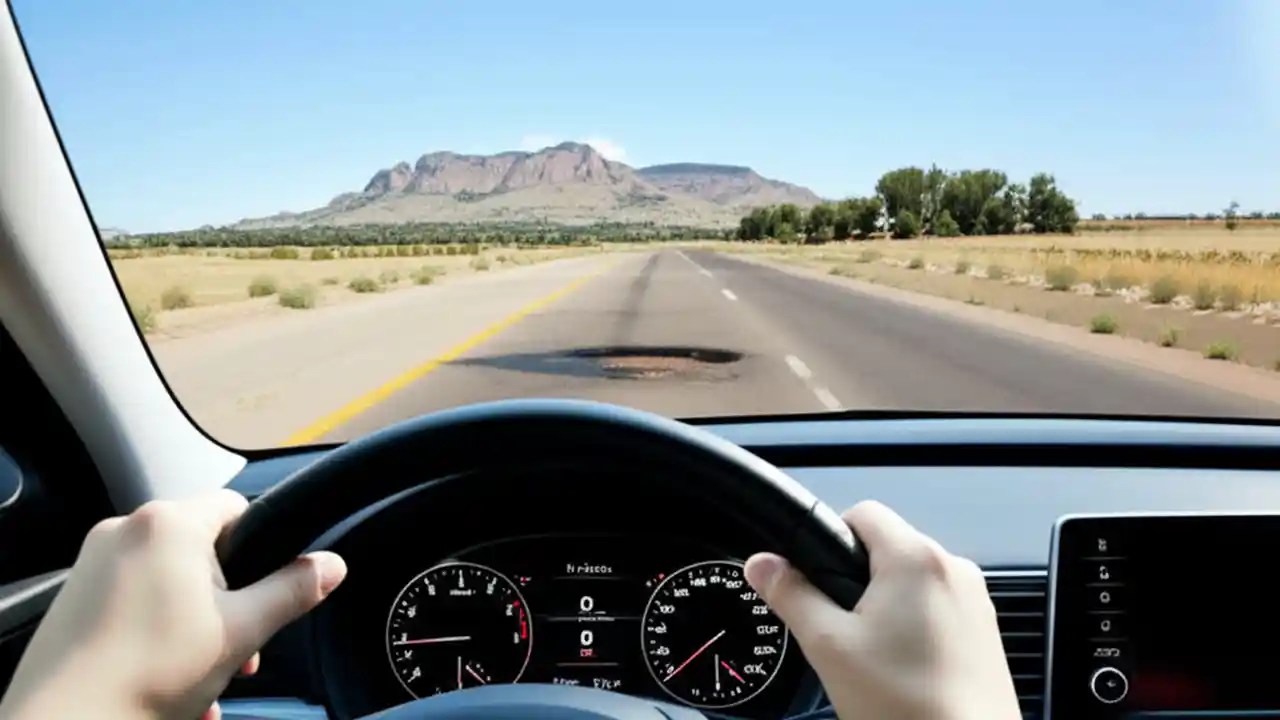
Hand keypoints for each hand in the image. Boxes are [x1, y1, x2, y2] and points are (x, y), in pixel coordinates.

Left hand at [0, 489, 346, 719]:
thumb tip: (334, 563)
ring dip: (196, 624)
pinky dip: (158, 630)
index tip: (261, 596)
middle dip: (227, 602)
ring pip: (168, 581)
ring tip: (204, 676)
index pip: (236, 508)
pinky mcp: (73, 595)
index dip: (260, 550)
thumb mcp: (241, 631)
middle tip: (237, 649)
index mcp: (170, 524)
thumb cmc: (154, 672)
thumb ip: (292, 591)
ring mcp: (93, 561)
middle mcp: (125, 529)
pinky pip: (134, 599)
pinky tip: (169, 678)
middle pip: (202, 551)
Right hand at [744, 501, 1019, 719]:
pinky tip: (902, 666)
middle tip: (842, 628)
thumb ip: (791, 595)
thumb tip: (762, 564)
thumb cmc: (905, 705)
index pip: (862, 512)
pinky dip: (915, 625)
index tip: (817, 577)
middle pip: (889, 547)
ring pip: (913, 580)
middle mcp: (953, 570)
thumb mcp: (829, 646)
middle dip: (858, 579)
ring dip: (887, 604)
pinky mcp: (984, 631)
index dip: (830, 537)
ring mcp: (975, 601)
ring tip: (874, 655)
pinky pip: (938, 607)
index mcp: (916, 559)